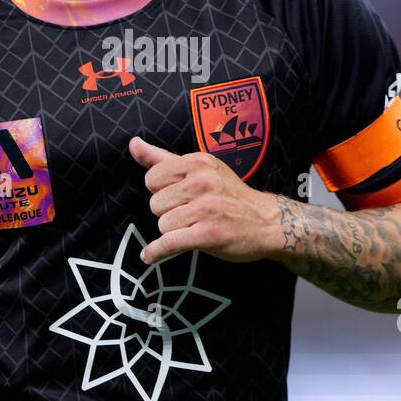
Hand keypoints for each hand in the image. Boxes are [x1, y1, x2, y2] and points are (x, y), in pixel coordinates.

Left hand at [128, 136, 276, 264]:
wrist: (267, 222)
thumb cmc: (230, 195)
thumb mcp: (201, 168)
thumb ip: (162, 158)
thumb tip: (133, 144)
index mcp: (198, 162)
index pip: (152, 178)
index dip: (161, 190)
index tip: (178, 196)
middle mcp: (202, 182)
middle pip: (155, 203)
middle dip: (168, 212)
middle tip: (191, 213)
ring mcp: (206, 209)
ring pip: (162, 224)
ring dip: (173, 231)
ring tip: (194, 227)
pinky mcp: (208, 234)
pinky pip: (168, 243)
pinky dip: (157, 252)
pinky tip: (150, 256)